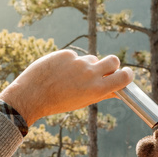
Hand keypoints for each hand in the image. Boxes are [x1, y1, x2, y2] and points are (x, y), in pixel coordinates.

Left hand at [0, 50, 132, 123]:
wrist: (30, 96)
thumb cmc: (57, 103)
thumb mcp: (82, 102)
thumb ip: (101, 93)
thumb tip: (117, 90)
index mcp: (97, 89)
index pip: (124, 77)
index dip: (127, 74)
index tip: (125, 73)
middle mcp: (90, 74)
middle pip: (113, 60)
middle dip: (112, 64)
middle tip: (102, 70)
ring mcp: (78, 62)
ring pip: (90, 59)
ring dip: (85, 65)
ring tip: (68, 77)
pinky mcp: (66, 54)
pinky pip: (73, 56)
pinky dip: (68, 62)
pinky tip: (57, 72)